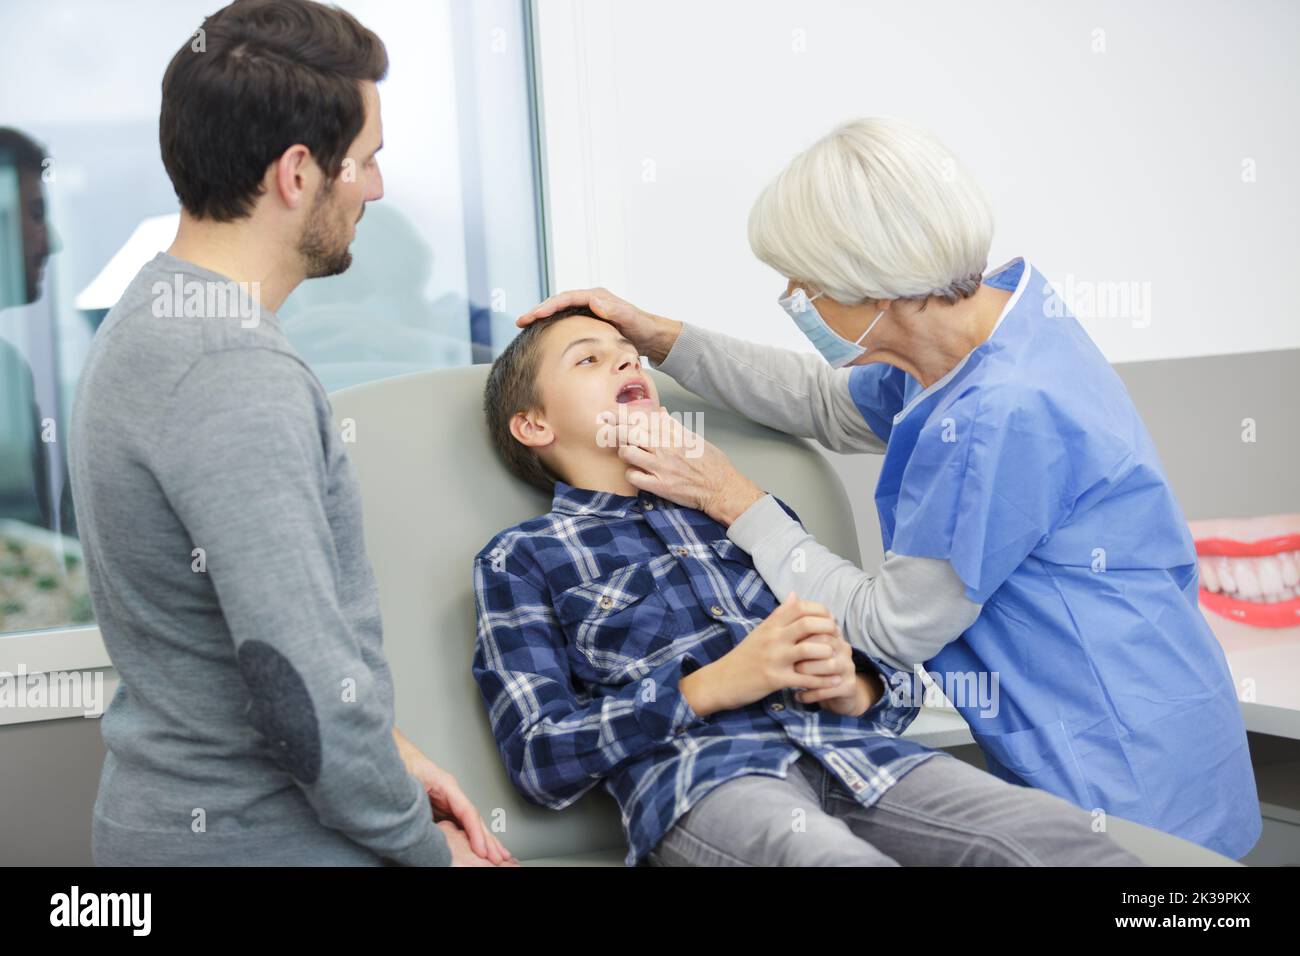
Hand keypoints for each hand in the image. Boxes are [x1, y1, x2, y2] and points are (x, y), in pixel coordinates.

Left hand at [396, 732, 515, 864]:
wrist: (393, 754)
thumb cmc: (401, 763)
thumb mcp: (410, 784)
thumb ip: (419, 804)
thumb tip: (422, 827)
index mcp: (446, 785)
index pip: (468, 812)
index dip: (476, 832)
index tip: (482, 850)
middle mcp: (450, 793)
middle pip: (475, 818)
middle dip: (488, 839)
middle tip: (498, 857)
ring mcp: (447, 800)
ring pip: (470, 822)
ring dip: (484, 839)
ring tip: (497, 854)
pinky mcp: (440, 806)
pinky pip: (459, 824)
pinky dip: (471, 836)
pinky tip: (477, 847)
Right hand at [517, 287, 681, 364]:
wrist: (651, 336)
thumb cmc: (643, 328)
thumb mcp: (632, 320)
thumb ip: (616, 311)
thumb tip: (595, 301)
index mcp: (597, 297)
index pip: (566, 298)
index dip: (548, 306)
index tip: (534, 315)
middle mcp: (591, 300)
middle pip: (558, 302)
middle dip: (538, 310)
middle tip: (520, 321)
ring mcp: (589, 310)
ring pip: (560, 311)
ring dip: (542, 317)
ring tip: (524, 325)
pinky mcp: (588, 321)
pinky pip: (565, 320)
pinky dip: (552, 325)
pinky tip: (542, 334)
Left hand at [613, 406, 764, 526]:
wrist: (721, 488)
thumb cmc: (711, 464)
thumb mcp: (695, 439)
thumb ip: (675, 427)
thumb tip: (661, 413)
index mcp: (675, 435)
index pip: (644, 419)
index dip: (624, 414)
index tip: (611, 413)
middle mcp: (666, 448)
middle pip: (630, 432)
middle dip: (614, 428)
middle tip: (604, 427)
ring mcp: (661, 467)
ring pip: (628, 452)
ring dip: (623, 452)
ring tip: (626, 453)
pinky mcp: (660, 486)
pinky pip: (634, 477)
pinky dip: (631, 474)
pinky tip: (636, 473)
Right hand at [682, 592, 840, 715]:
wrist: (721, 680)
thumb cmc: (744, 656)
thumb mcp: (760, 631)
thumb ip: (779, 614)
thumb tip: (795, 594)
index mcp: (770, 624)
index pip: (800, 606)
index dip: (821, 610)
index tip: (830, 619)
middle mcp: (773, 638)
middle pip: (808, 623)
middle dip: (829, 628)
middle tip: (837, 636)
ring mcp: (774, 658)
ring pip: (810, 650)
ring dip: (828, 653)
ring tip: (837, 657)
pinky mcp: (774, 679)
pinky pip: (805, 679)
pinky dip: (823, 680)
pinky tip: (834, 680)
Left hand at [793, 633, 881, 716]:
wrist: (842, 694)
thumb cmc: (819, 668)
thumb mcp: (812, 653)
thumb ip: (802, 642)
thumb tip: (780, 633)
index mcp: (834, 638)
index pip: (820, 631)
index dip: (802, 638)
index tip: (786, 646)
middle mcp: (844, 650)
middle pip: (825, 646)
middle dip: (805, 655)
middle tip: (789, 662)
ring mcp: (849, 669)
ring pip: (830, 666)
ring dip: (809, 673)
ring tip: (793, 679)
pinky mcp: (849, 687)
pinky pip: (829, 690)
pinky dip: (810, 694)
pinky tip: (798, 696)